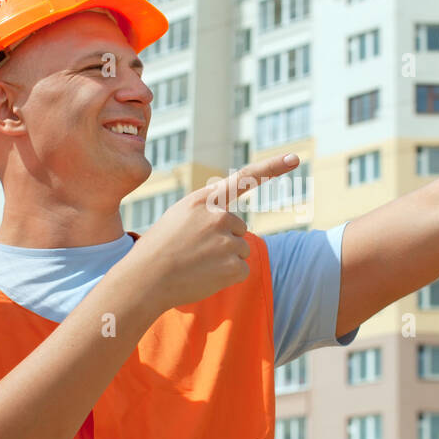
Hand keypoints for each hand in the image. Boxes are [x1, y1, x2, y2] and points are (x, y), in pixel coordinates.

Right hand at [124, 153, 300, 310]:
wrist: (144, 280)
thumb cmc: (157, 251)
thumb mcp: (177, 218)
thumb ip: (205, 213)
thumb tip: (232, 226)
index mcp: (203, 200)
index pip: (243, 178)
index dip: (272, 168)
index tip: (294, 158)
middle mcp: (219, 216)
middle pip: (240, 229)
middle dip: (225, 242)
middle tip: (196, 253)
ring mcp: (227, 240)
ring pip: (241, 251)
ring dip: (225, 261)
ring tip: (196, 265)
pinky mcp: (233, 265)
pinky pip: (242, 271)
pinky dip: (228, 277)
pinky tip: (206, 277)